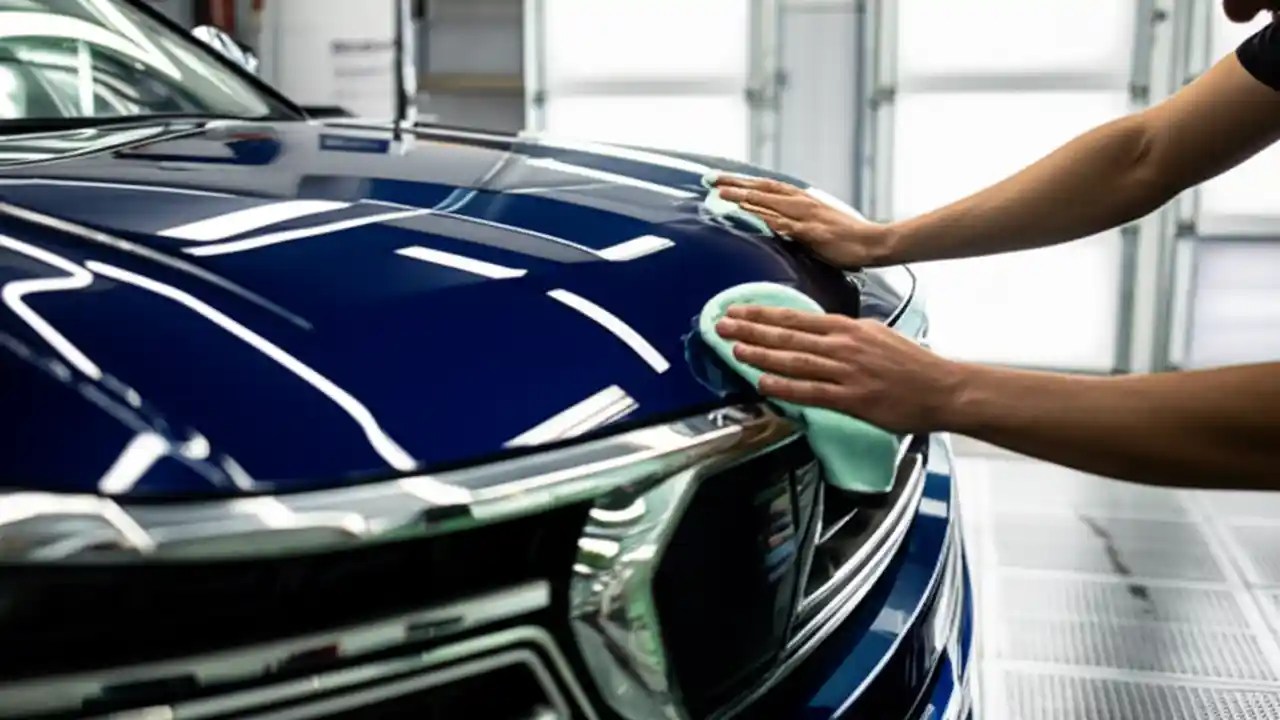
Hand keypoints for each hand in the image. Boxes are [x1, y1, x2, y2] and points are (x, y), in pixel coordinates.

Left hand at [714, 176, 896, 267]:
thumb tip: (770, 223)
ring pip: (769, 202)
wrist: (873, 243)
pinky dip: (765, 217)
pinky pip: (784, 224)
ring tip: (720, 193)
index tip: (719, 180)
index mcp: (801, 200)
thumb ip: (793, 222)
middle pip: (762, 189)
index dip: (742, 182)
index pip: (766, 187)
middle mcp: (801, 203)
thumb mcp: (814, 225)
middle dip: (735, 183)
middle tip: (710, 179)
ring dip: (744, 197)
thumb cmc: (844, 237)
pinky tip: (750, 214)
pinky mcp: (812, 233)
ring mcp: (806, 216)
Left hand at [714, 305, 965, 432]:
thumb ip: (844, 334)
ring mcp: (847, 371)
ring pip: (795, 361)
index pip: (796, 317)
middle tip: (721, 325)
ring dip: (761, 355)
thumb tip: (817, 333)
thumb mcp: (876, 335)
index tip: (737, 310)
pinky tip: (763, 385)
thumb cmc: (911, 364)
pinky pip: (810, 392)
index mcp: (848, 327)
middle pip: (788, 336)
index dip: (763, 314)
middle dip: (751, 330)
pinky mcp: (852, 398)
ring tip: (734, 350)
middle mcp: (844, 345)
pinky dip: (784, 388)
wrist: (942, 388)